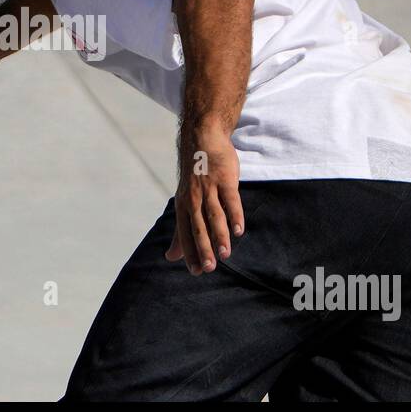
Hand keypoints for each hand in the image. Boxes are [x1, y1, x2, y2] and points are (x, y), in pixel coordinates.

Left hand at [165, 129, 244, 274]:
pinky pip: (231, 201)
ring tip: (226, 255)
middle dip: (203, 249)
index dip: (190, 253)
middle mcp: (194, 198)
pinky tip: (239, 231)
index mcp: (183, 206)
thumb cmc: (195, 176)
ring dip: (220, 236)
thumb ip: (180, 231)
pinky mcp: (225, 179)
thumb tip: (171, 257)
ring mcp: (209, 188)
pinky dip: (235, 216)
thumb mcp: (184, 202)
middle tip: (209, 269)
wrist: (203, 139)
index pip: (185, 233)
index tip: (197, 272)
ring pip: (214, 217)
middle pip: (199, 228)